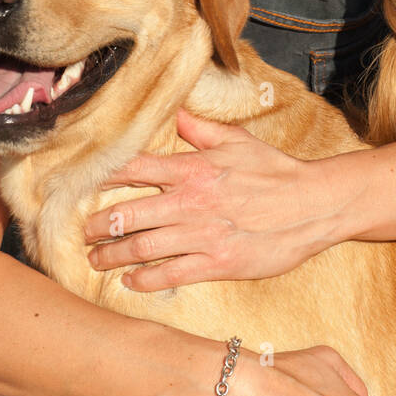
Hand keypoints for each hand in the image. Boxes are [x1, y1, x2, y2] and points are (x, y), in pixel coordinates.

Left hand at [84, 108, 342, 289]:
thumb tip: (177, 113)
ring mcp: (203, 235)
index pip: (136, 169)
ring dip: (113, 255)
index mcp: (194, 169)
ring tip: (95, 260)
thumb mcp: (239, 141)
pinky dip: (145, 280)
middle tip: (82, 232)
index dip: (105, 177)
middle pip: (128, 215)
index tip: (83, 183)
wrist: (313, 205)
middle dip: (99, 225)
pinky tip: (130, 282)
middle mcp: (191, 201)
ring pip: (143, 247)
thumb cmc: (276, 171)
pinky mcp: (217, 263)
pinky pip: (171, 274)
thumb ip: (202, 130)